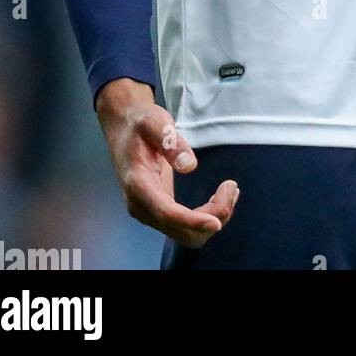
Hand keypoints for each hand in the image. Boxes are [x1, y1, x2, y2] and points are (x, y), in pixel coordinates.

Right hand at [95, 78, 238, 246]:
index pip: (166, 212)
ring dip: (212, 219)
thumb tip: (190, 166)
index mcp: (138, 184)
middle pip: (180, 230)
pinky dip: (206, 217)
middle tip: (231, 187)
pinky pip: (185, 225)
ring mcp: (150, 211)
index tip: (216, 222)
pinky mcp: (160, 210)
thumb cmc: (140, 123)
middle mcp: (141, 206)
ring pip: (185, 233)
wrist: (125, 128)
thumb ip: (170, 141)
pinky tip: (220, 198)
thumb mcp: (155, 123)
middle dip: (210, 218)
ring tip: (230, 190)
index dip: (191, 221)